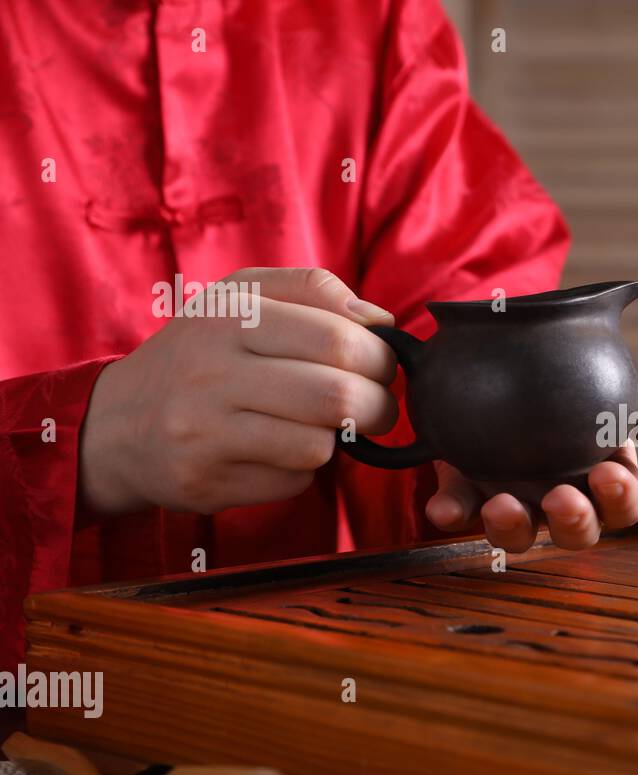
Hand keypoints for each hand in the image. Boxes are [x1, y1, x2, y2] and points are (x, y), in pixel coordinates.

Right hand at [79, 268, 397, 515]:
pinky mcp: (205, 481)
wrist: (118, 424)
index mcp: (230, 316)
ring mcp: (204, 432)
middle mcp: (211, 372)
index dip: (380, 358)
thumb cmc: (201, 354)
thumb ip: (314, 290)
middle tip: (376, 407)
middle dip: (378, 406)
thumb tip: (382, 321)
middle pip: (338, 396)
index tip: (381, 367)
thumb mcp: (243, 297)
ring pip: (319, 445)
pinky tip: (278, 452)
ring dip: (338, 441)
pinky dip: (302, 470)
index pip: (338, 337)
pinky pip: (292, 482)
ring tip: (323, 427)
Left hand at [425, 382, 637, 551]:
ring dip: (512, 528)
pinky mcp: (464, 487)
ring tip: (504, 504)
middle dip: (573, 522)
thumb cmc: (573, 373)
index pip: (623, 505)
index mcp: (602, 478)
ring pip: (517, 534)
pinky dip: (450, 513)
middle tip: (564, 497)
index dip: (620, 500)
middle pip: (575, 532)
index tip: (610, 473)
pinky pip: (456, 511)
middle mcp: (559, 497)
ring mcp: (512, 496)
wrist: (511, 344)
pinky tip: (442, 508)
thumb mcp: (616, 384)